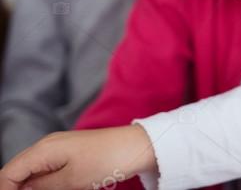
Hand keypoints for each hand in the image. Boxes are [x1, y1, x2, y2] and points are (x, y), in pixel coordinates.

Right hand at [0, 125, 154, 189]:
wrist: (138, 146)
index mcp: (43, 150)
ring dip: (31, 186)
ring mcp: (58, 147)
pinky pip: (47, 169)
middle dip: (16, 188)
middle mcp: (46, 145)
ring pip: (32, 172)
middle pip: (17, 172)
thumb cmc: (107, 160)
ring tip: (56, 189)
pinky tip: (55, 187)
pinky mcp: (69, 152)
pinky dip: (45, 182)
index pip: (8, 173)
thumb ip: (41, 187)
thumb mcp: (70, 181)